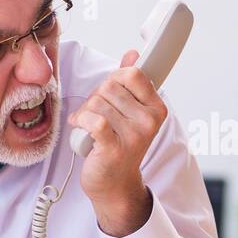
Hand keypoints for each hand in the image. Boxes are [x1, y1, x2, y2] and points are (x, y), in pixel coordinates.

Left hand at [68, 49, 165, 235]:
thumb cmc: (119, 145)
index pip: (132, 74)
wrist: (114, 184)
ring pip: (97, 102)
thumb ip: (131, 82)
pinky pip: (93, 119)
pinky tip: (81, 128)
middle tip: (97, 116)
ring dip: (86, 112)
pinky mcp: (114, 148)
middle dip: (96, 97)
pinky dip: (81, 120)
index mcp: (156, 108)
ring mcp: (134, 136)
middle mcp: (149, 121)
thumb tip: (133, 54)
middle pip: (110, 86)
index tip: (111, 95)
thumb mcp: (129, 112)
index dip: (114, 79)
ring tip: (89, 126)